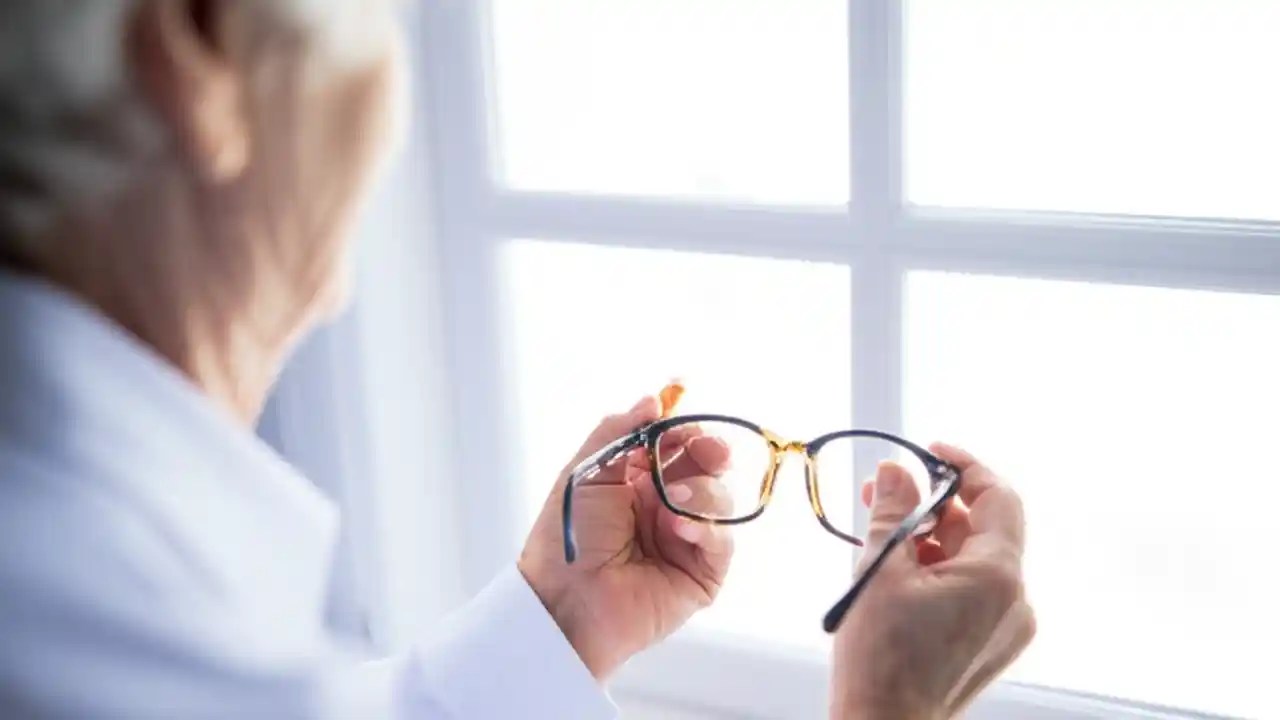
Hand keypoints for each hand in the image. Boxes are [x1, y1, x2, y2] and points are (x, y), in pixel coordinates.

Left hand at [518, 395, 734, 679]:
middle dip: (709, 450)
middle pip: (705, 466)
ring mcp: (684, 539)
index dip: (683, 425)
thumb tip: (653, 399)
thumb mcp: (585, 472)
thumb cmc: (567, 539)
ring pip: (719, 498)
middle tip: (707, 448)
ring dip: (702, 491)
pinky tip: (680, 529)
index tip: (687, 405)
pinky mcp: (701, 573)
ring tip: (674, 503)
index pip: (672, 443)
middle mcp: (663, 506)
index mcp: (634, 481)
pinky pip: (723, 541)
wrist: (566, 602)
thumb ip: (618, 430)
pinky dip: (708, 529)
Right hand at [830, 444, 1035, 719]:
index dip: (964, 467)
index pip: (997, 497)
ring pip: (972, 559)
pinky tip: (896, 570)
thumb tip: (897, 472)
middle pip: (981, 528)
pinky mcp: (989, 644)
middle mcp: (1014, 600)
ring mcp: (1006, 626)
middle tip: (886, 492)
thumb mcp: (879, 570)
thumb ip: (892, 511)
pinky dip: (938, 570)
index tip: (931, 453)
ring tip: (880, 533)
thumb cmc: (883, 662)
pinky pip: (970, 588)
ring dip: (930, 538)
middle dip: (933, 505)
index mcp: (997, 576)